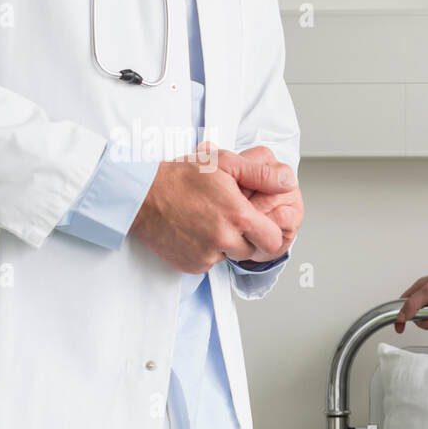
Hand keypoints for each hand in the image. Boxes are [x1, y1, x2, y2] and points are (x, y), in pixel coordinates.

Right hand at [130, 142, 294, 273]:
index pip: (273, 240)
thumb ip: (260, 174)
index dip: (269, 232)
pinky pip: (209, 264)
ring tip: (209, 221)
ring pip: (231, 257)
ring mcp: (207, 255)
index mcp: (238, 216)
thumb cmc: (180, 177)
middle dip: (248, 239)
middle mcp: (224, 239)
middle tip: (230, 220)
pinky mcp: (192, 265)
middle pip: (253, 251)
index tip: (259, 223)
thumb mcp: (224, 163)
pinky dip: (206, 251)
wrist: (139, 196)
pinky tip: (194, 231)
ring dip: (226, 244)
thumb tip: (287, 182)